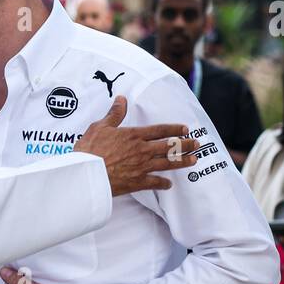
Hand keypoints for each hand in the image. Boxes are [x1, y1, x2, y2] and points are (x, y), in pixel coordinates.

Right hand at [73, 96, 199, 195]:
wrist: (87, 174)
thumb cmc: (90, 149)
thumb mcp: (100, 127)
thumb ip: (114, 114)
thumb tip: (121, 99)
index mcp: (134, 135)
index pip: (160, 130)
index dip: (174, 129)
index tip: (185, 129)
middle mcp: (142, 150)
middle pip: (170, 146)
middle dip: (185, 145)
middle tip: (196, 144)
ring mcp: (142, 167)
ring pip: (168, 163)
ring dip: (182, 162)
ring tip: (193, 160)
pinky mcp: (137, 182)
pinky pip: (155, 183)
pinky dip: (164, 183)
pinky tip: (169, 184)